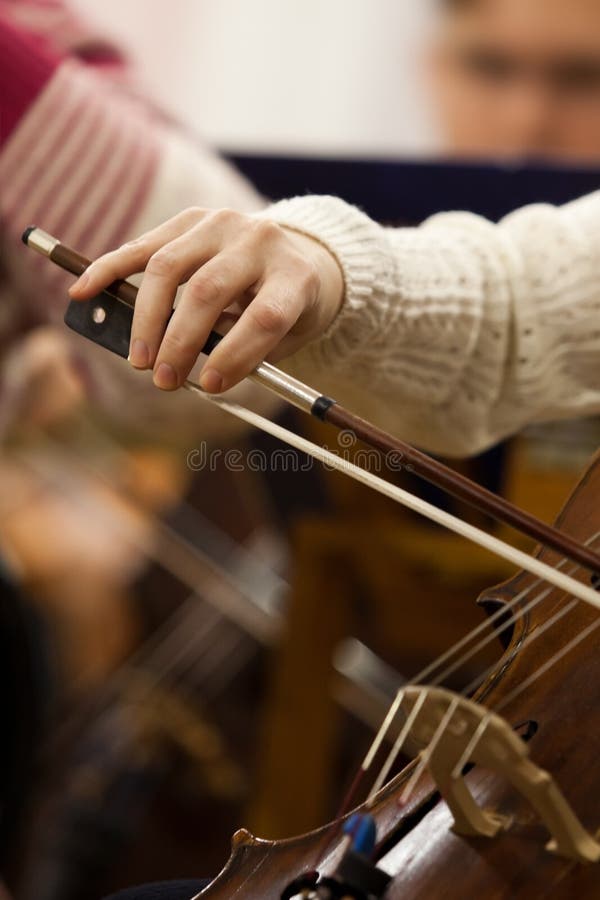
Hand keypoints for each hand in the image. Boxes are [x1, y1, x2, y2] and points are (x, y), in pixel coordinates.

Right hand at [69, 208, 343, 392]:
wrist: (300, 256)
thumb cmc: (290, 307)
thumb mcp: (287, 336)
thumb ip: (246, 349)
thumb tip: (182, 360)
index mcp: (295, 275)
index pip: (265, 317)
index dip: (235, 354)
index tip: (212, 385)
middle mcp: (260, 241)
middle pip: (208, 290)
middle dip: (179, 342)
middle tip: (164, 379)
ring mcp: (223, 224)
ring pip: (169, 267)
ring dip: (146, 318)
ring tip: (139, 359)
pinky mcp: (192, 220)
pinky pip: (144, 246)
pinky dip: (110, 269)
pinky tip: (83, 290)